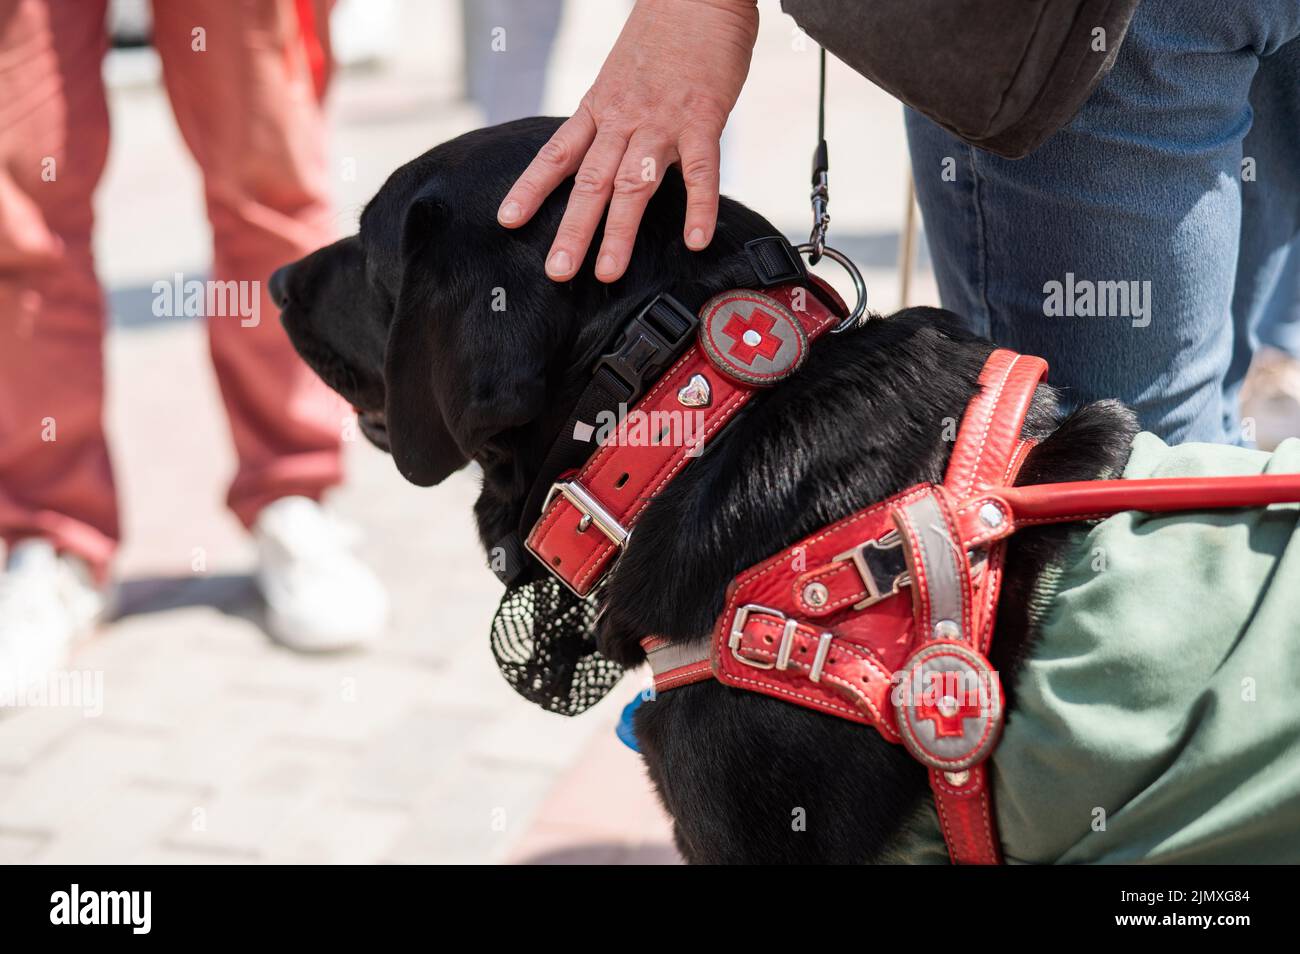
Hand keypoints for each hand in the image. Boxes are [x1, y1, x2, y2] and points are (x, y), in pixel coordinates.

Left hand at [497, 0, 758, 282]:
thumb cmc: (664, 32)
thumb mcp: (621, 74)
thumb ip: (614, 115)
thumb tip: (607, 147)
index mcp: (600, 107)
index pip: (558, 154)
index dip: (531, 189)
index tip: (508, 220)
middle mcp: (623, 119)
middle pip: (591, 182)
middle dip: (573, 230)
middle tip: (557, 270)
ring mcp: (662, 121)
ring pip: (634, 184)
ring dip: (620, 231)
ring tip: (608, 272)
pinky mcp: (702, 118)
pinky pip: (700, 170)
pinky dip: (700, 207)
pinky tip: (696, 240)